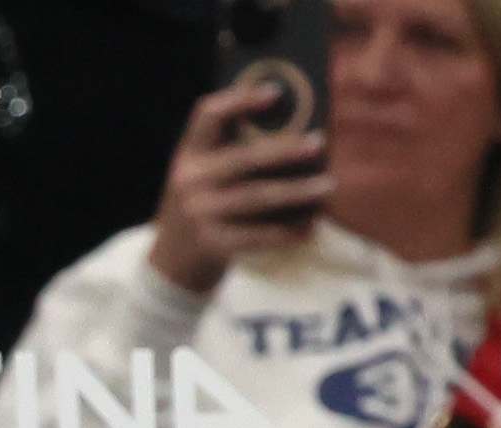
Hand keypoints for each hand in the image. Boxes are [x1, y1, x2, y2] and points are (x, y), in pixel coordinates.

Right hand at [149, 82, 328, 292]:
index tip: (276, 92)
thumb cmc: (204, 203)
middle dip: (285, 149)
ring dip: (296, 191)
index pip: (209, 115)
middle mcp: (191, 181)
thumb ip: (233, 148)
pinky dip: (287, 231)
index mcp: (190, 153)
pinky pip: (257, 235)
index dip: (241, 100)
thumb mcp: (203, 172)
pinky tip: (311, 226)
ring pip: (257, 197)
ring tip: (328, 184)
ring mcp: (201, 214)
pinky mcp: (213, 244)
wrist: (172, 262)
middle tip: (320, 142)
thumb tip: (296, 126)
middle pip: (244, 159)